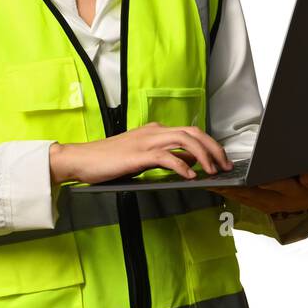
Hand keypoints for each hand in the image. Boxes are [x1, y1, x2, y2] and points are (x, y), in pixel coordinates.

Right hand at [49, 122, 232, 184]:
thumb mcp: (143, 157)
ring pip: (185, 141)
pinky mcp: (138, 154)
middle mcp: (154, 131)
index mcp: (156, 130)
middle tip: (225, 165)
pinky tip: (190, 177)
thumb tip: (191, 164)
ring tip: (212, 172)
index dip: (211, 145)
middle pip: (194, 133)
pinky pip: (167, 157)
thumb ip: (166, 157)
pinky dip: (182, 166)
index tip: (223, 159)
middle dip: (214, 149)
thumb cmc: (108, 161)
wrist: (81, 159)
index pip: (191, 132)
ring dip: (203, 156)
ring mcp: (146, 141)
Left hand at [209, 168, 307, 214]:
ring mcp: (265, 204)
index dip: (267, 181)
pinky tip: (214, 184)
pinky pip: (239, 197)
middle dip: (236, 186)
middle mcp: (277, 201)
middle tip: (220, 179)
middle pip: (254, 193)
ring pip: (243, 196)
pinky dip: (226, 191)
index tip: (254, 177)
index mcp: (294, 192)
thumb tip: (306, 176)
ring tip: (211, 181)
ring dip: (227, 190)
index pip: (279, 185)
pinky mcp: (256, 203)